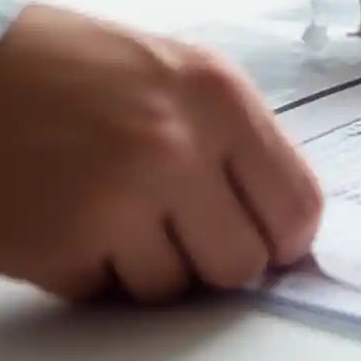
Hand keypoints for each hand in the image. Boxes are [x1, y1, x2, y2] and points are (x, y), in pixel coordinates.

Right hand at [0, 5, 321, 302]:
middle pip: (244, 263)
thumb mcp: (175, 74)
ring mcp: (118, 200)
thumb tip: (282, 221)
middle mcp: (177, 148)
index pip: (299, 206)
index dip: (284, 239)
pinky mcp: (60, 245)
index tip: (267, 242)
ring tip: (111, 211)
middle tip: (183, 233)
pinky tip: (69, 217)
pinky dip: (89, 269)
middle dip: (215, 261)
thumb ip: (235, 140)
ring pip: (174, 288)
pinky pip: (105, 292)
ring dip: (146, 265)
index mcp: (218, 98)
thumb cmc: (67, 68)